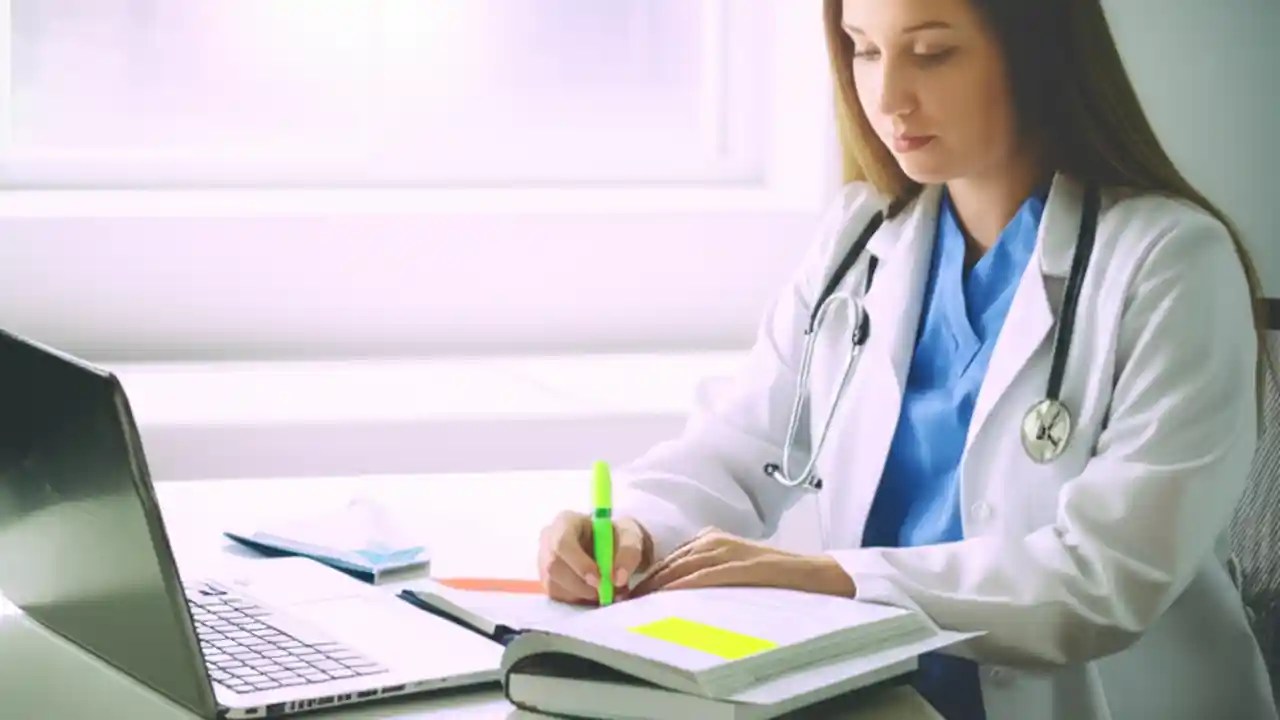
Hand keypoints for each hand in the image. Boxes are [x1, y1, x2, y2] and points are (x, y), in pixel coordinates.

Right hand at [537, 510, 652, 604]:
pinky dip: (578, 600)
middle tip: (606, 592)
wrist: (610, 548)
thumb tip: (618, 578)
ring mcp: (544, 560)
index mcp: (566, 521)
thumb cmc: (617, 537)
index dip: (579, 564)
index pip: (562, 542)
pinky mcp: (547, 580)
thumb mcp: (630, 536)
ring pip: (554, 585)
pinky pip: (557, 596)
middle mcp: (549, 539)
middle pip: (554, 567)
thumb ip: (629, 552)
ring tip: (605, 591)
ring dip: (582, 595)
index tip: (599, 579)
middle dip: (581, 585)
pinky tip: (593, 592)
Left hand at [630, 527, 855, 597]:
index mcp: (710, 538)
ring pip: (681, 568)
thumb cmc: (770, 575)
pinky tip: (666, 597)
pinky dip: (681, 586)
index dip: (648, 577)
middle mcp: (713, 540)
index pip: (669, 559)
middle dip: (646, 583)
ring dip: (656, 586)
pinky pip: (702, 576)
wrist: (806, 571)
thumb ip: (707, 571)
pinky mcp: (737, 565)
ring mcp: (725, 550)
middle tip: (624, 602)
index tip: (630, 594)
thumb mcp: (732, 566)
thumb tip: (677, 592)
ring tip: (637, 603)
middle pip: (670, 563)